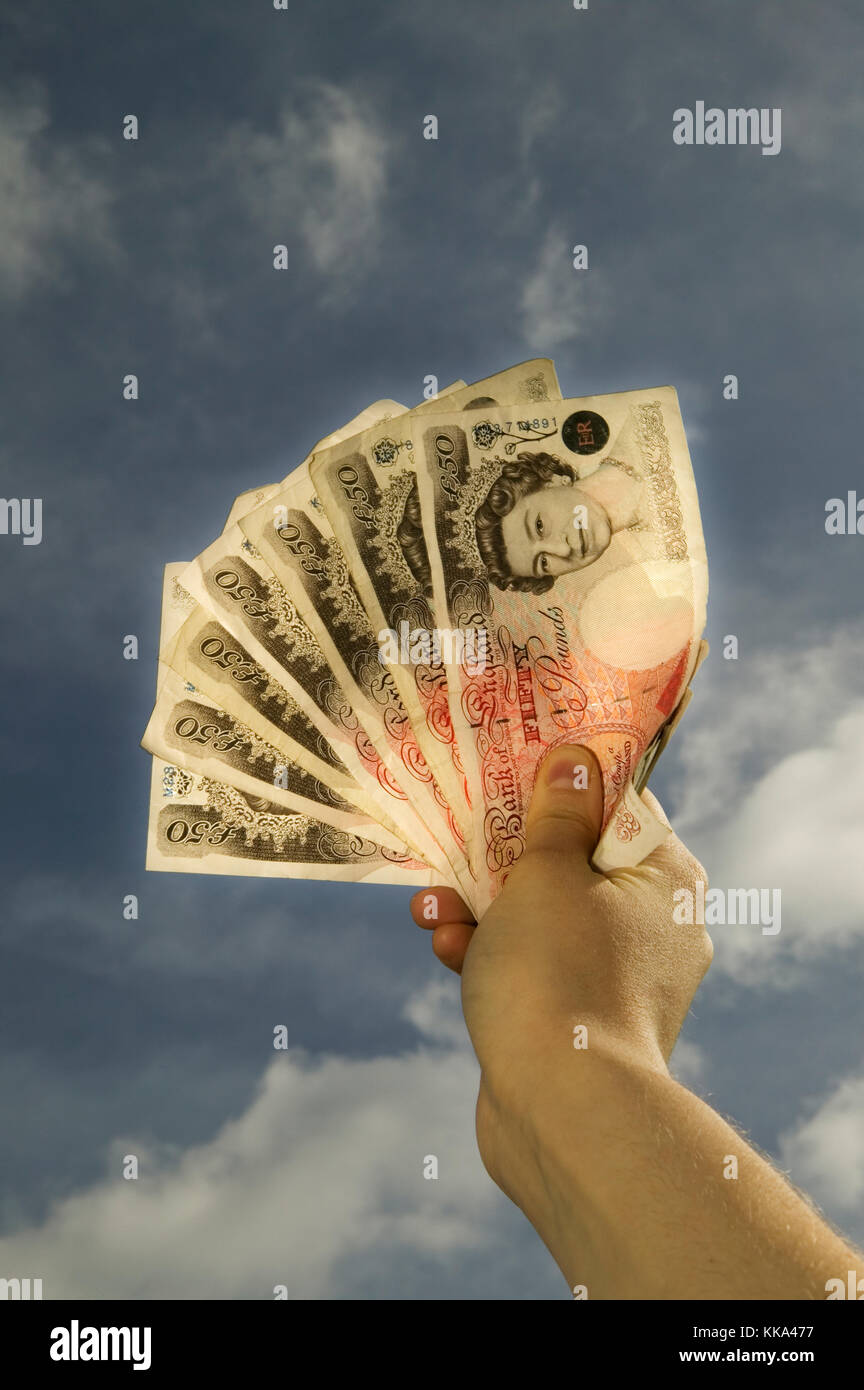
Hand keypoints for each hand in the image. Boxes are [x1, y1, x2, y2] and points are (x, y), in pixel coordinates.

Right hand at [410, 744, 711, 1191]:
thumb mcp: (547, 874)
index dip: (565, 784)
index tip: (514, 770)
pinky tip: (445, 948)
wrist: (562, 1115)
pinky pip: (532, 965)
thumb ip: (556, 814)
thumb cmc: (558, 976)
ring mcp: (616, 977)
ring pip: (542, 916)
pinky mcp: (576, 1019)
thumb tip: (577, 761)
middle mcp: (652, 926)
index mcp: (665, 880)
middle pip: (572, 861)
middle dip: (502, 854)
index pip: (620, 806)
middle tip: (456, 838)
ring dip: (481, 905)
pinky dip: (489, 953)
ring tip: (433, 908)